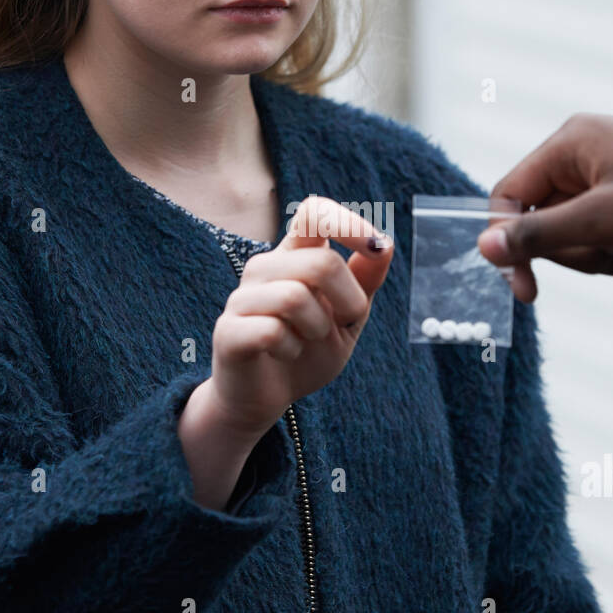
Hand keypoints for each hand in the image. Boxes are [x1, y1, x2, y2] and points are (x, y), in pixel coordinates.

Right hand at [201, 194, 393, 435]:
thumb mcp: (347, 318)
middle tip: (344, 323)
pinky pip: (272, 331)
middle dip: (349, 300)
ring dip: (318, 328)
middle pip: (320, 262)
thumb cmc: (306, 352)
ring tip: (308, 342)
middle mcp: (265, 268)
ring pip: (295, 297)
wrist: (265, 399)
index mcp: (294, 256)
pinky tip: (285, 354)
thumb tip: (385, 244)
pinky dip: (291, 349)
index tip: (377, 249)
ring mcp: (242, 298)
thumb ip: (365, 282)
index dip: (348, 224)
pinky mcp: (228, 331)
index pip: (314, 213)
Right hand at [477, 114, 612, 302]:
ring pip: (577, 236)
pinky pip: (606, 236)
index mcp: (569, 143)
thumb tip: (483, 248)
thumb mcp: (601, 222)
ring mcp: (610, 173)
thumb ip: (539, 235)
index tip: (525, 290)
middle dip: (580, 250)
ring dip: (609, 255)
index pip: (509, 195)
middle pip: (544, 222)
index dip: (509, 244)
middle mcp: (584, 152)